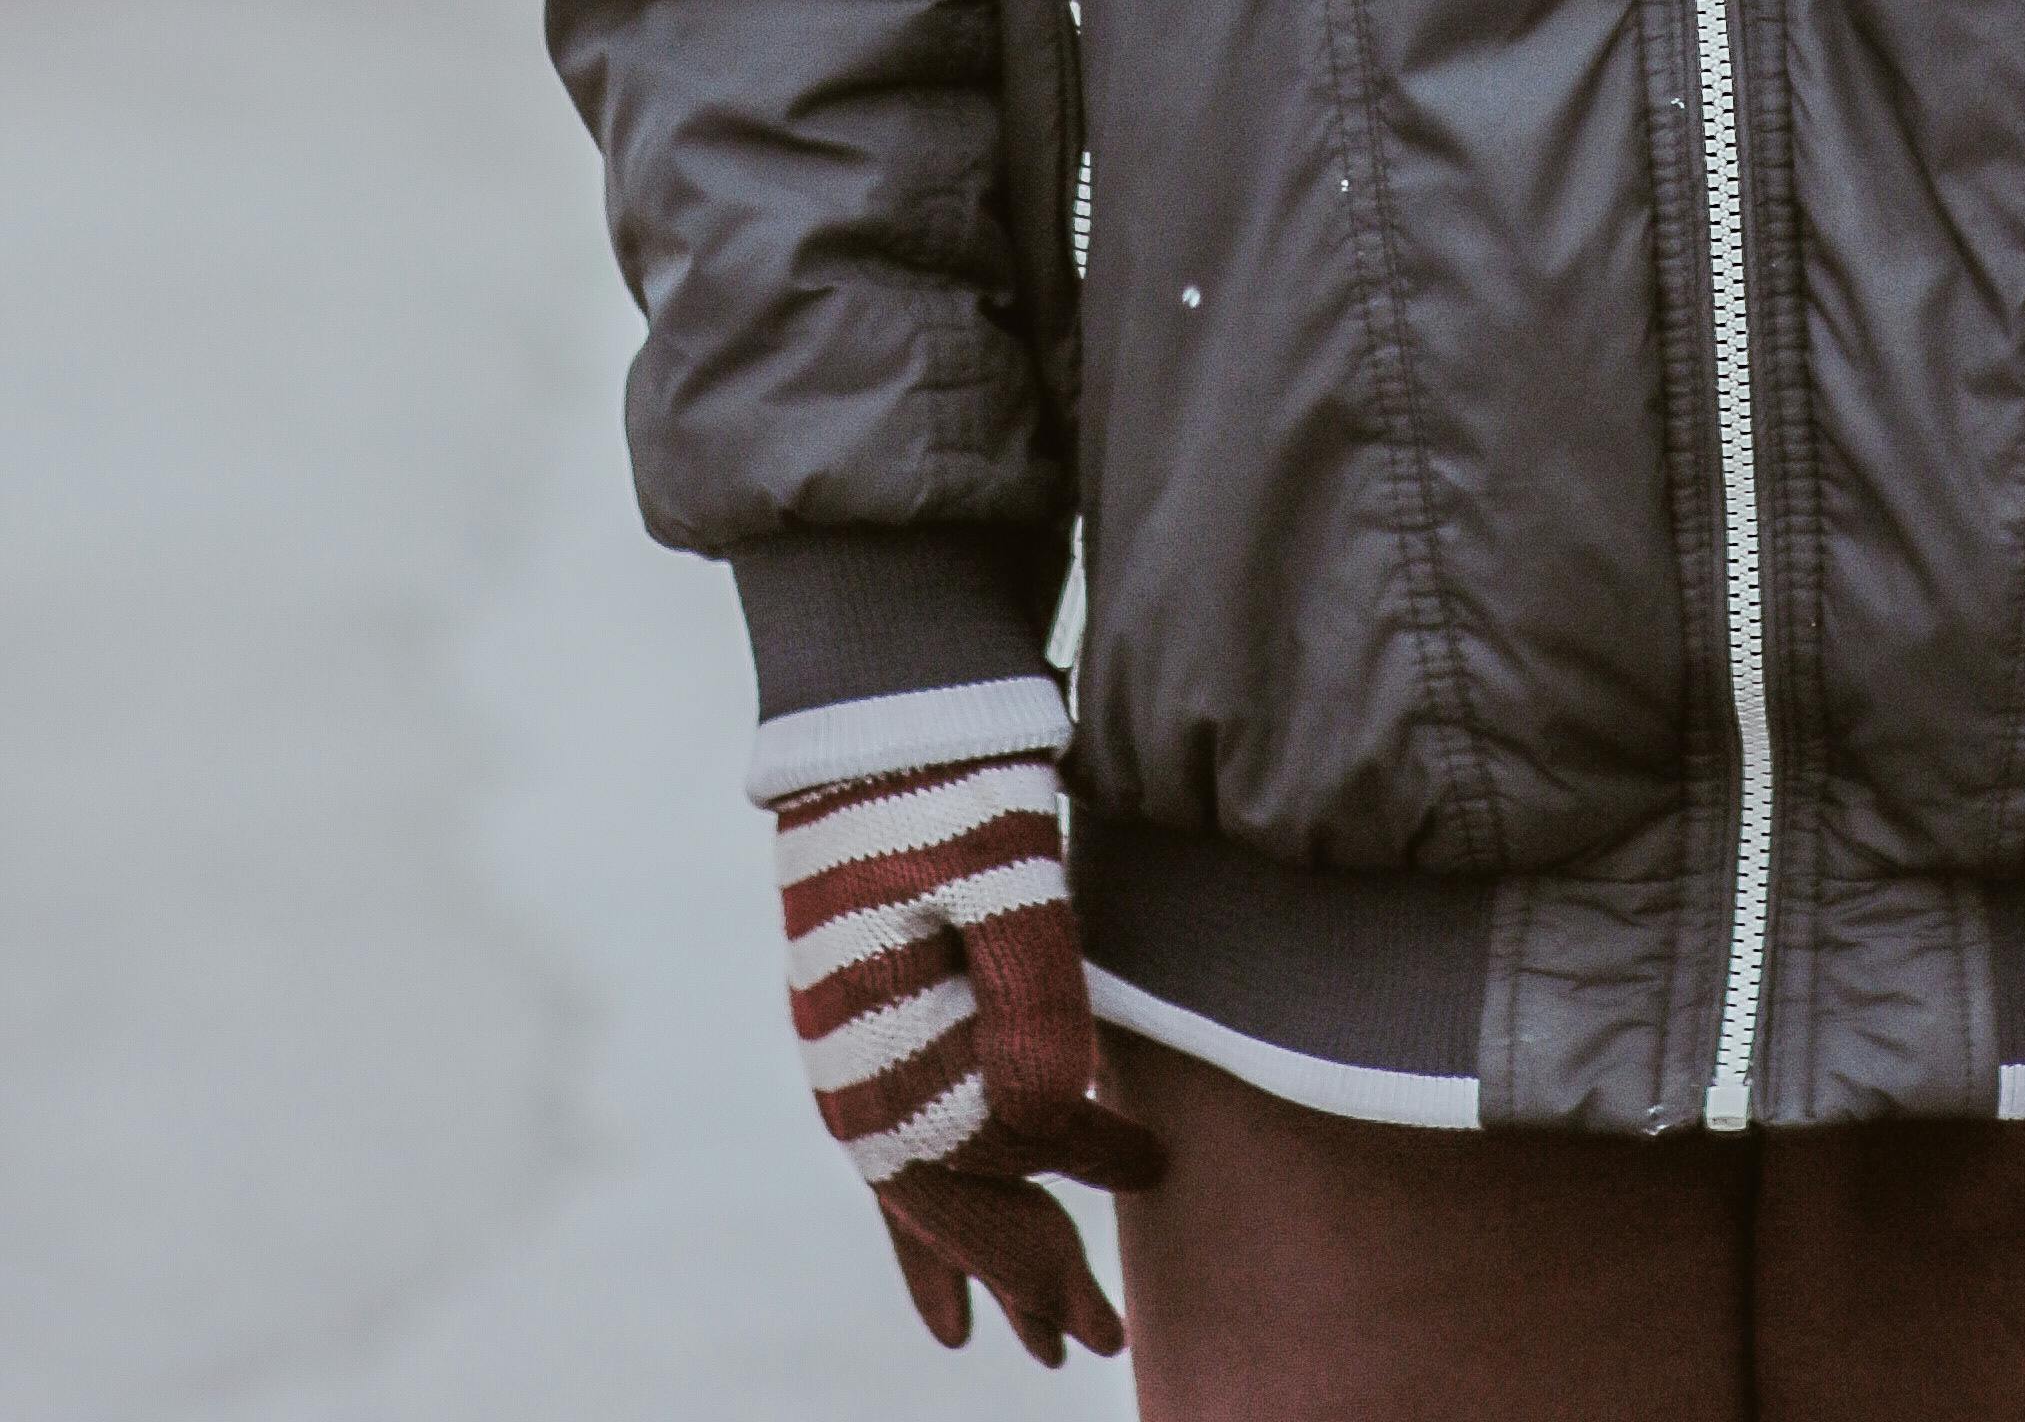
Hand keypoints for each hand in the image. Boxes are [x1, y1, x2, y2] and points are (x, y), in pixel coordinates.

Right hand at [764, 731, 1164, 1362]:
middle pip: (951, 1203)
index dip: (1086, 1162)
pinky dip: (914, 1215)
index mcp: (894, 1037)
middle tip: (1084, 1349)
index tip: (1156, 1169)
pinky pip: (884, 1150)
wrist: (872, 696)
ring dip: (966, 1260)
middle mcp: (856, 1067)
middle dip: (1023, 1274)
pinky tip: (934, 1261)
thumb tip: (1063, 1126)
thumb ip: (1034, 1004)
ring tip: (995, 1339)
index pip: (1007, 1142)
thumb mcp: (1007, 880)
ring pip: (912, 1192)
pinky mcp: (852, 1018)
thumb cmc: (954, 777)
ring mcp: (847, 1048)